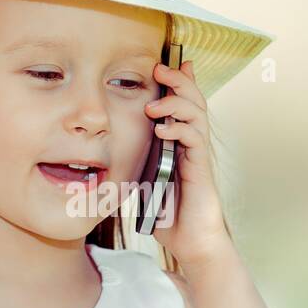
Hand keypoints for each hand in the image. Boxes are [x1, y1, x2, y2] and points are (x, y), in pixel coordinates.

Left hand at [144, 59, 235, 271]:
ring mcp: (198, 155)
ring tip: (155, 104)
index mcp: (179, 143)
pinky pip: (194, 140)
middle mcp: (192, 144)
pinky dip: (179, 130)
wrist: (192, 242)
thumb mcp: (144, 182)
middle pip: (193, 100)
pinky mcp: (201, 169)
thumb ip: (135, 164)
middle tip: (160, 69)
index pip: (183, 104)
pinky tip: (162, 129)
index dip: (177, 82)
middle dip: (178, 81)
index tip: (161, 66)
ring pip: (197, 115)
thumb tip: (107, 156)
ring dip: (176, 103)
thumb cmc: (168, 215)